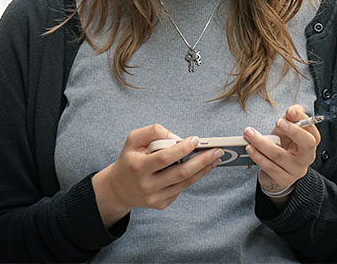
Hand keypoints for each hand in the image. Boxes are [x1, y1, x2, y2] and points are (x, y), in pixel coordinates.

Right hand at [91, 124, 222, 225]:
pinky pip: (180, 189)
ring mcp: (154, 197)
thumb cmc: (129, 160)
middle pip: (181, 173)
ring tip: (215, 159)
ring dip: (203, 170)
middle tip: (217, 151)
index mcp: (138, 167)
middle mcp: (147, 185)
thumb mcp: (132, 140)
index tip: (196, 140)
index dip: (182, 149)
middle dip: (202, 161)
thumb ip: (153, 132)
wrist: (119, 188)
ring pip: (185, 183)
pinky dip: (191, 178)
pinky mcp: (161, 204)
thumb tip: (176, 138)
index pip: (164, 158)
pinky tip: (200, 169)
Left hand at [244, 104, 320, 200]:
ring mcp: (296, 170)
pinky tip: (249, 148)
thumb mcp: (285, 131)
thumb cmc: (282, 147)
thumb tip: (292, 110)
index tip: (289, 111)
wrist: (277, 172)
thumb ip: (289, 119)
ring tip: (249, 133)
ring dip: (262, 143)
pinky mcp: (283, 179)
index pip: (313, 130)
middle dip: (293, 131)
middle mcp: (307, 157)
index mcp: (310, 144)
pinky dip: (258, 156)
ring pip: (280, 155)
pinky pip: (269, 167)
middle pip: (307, 143)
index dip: (303, 120)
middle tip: (278, 122)